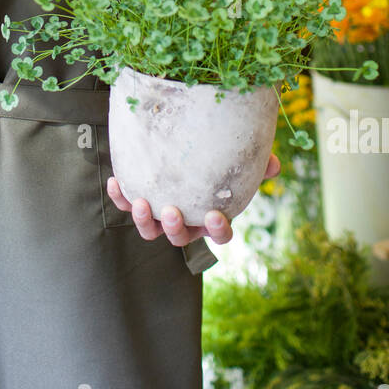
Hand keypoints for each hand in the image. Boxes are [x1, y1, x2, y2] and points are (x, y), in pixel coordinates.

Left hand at [106, 152, 280, 246]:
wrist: (184, 150)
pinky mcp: (141, 204)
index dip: (218, 229)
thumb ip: (256, 165)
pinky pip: (128, 205)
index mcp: (213, 218)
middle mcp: (187, 223)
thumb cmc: (218, 163)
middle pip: (181, 238)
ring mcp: (162, 217)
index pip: (220, 233)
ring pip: (152, 232)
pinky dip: (120, 197)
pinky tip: (115, 181)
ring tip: (141, 202)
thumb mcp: (238, 164)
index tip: (214, 215)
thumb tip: (273, 163)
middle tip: (171, 211)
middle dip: (175, 228)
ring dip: (144, 221)